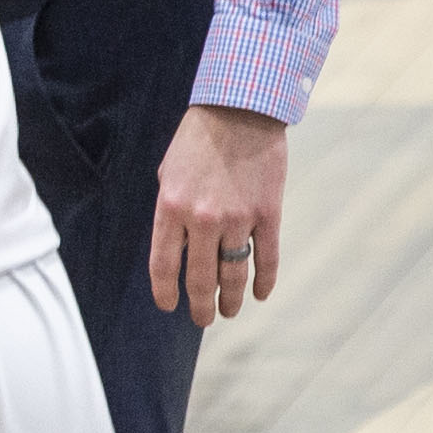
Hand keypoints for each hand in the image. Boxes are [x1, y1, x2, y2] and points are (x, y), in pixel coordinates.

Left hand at [151, 103, 286, 326]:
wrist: (239, 112)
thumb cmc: (197, 141)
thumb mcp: (168, 173)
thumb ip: (170, 211)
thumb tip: (175, 247)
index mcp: (171, 207)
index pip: (164, 263)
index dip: (165, 291)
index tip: (169, 306)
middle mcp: (202, 219)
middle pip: (201, 277)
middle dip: (200, 305)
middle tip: (202, 320)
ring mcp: (238, 219)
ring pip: (234, 274)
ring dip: (230, 299)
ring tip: (228, 312)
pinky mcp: (268, 214)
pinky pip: (267, 258)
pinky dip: (264, 280)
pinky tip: (260, 294)